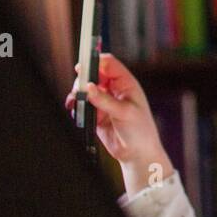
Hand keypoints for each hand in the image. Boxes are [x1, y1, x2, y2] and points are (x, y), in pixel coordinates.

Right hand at [64, 54, 172, 190]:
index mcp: (126, 84)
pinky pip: (82, 105)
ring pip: (85, 90)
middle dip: (83, 79)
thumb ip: (104, 100)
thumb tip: (88, 87)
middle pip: (94, 75)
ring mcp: (104, 102)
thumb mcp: (125, 112)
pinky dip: (76, 107)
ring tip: (76, 101)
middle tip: (78, 88)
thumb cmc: (140, 131)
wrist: (137, 154)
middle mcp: (114, 90)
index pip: (109, 64)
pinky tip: (77, 111)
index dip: (96, 61)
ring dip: (78, 94)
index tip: (84, 66)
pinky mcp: (96, 114)